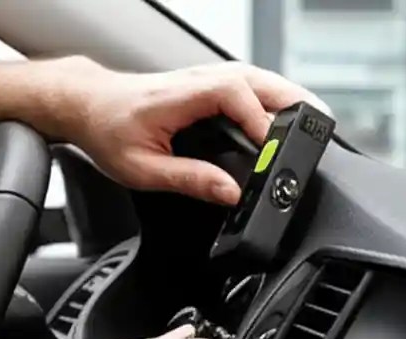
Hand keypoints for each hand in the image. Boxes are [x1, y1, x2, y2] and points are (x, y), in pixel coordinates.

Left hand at [47, 59, 328, 205]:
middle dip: (290, 102)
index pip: (232, 95)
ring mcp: (203, 78)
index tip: (273, 149)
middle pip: (256, 79)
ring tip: (314, 119)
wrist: (87, 104)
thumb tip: (230, 194)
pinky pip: (247, 84)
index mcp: (179, 97)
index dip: (258, 120)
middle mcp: (195, 80)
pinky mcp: (206, 84)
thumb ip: (189, 180)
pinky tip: (286, 113)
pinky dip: (271, 97)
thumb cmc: (108, 131)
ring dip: (286, 96)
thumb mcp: (142, 169)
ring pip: (256, 78)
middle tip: (318, 126)